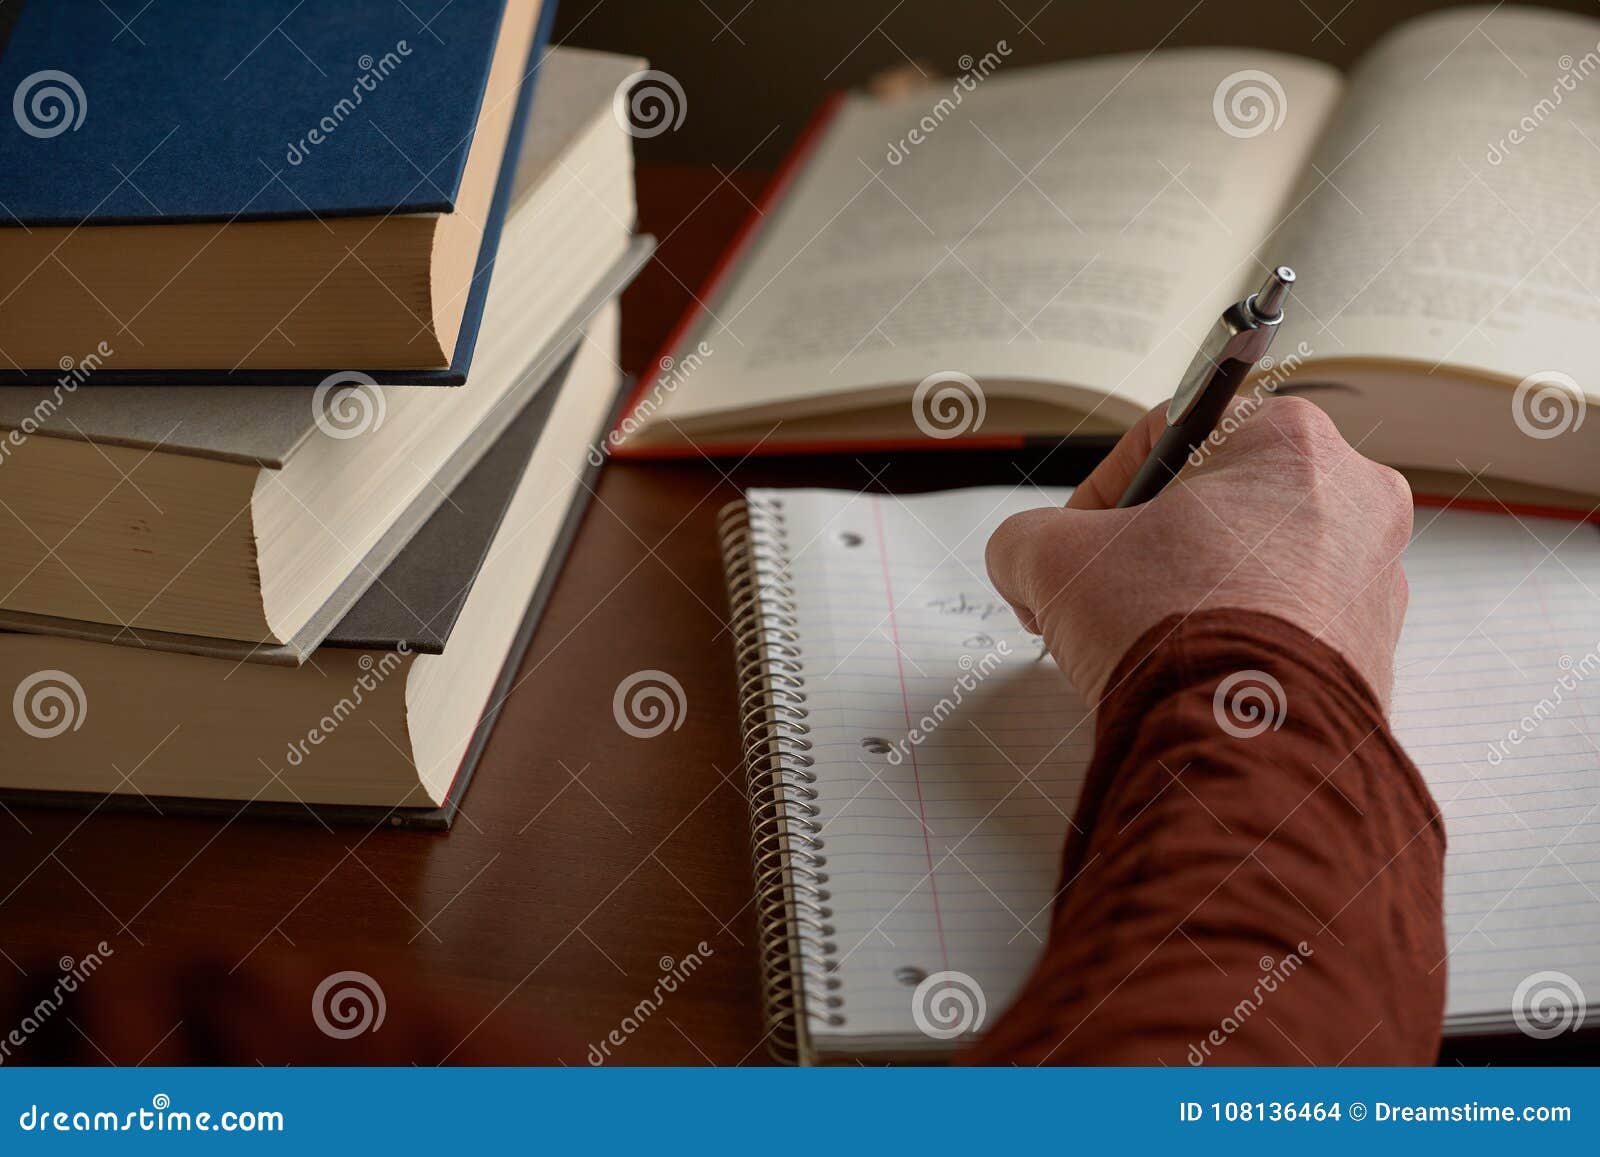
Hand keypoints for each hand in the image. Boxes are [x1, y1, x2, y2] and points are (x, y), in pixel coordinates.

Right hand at [986, 396, 1412, 707]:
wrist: (1242, 748)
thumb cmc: (1173, 634)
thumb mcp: (1052, 560)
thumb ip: (1025, 538)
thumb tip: (1025, 557)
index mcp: (1288, 440)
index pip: (1168, 437)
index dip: (1100, 492)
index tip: (1075, 540)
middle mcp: (1352, 496)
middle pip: (1219, 502)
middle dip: (1153, 548)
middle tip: (1106, 593)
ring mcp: (1373, 576)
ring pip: (1256, 564)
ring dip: (1194, 593)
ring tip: (1147, 642)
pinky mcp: (1375, 648)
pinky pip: (1290, 625)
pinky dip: (1240, 640)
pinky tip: (1194, 674)